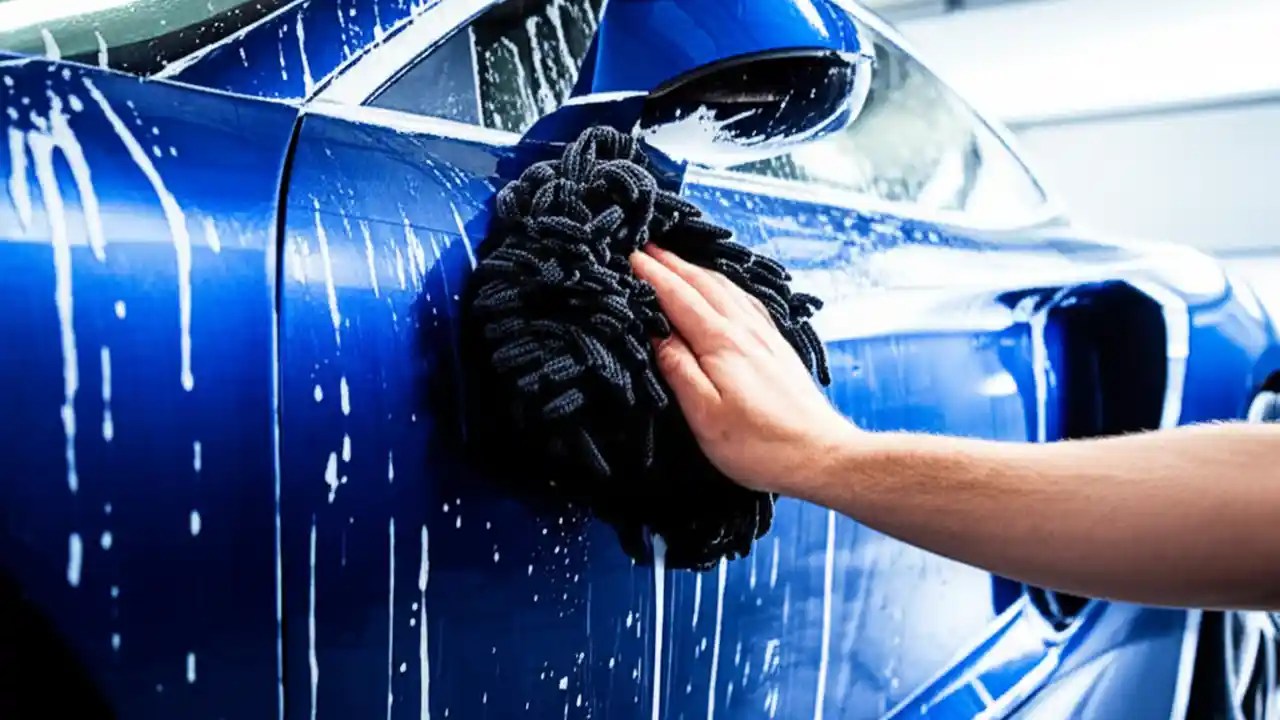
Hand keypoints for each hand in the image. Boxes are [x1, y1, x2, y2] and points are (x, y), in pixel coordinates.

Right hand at [630, 245, 854, 493]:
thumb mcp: (705, 415)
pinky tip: (724, 288)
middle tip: (645, 247)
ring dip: (696, 270)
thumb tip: (657, 334)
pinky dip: (725, 285)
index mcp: (722, 343)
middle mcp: (745, 330)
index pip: (678, 298)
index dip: (652, 276)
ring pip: (726, 288)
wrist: (820, 455)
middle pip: (702, 284)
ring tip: (676, 260)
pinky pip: (746, 300)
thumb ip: (679, 369)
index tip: (629, 257)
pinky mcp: (778, 346)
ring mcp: (765, 336)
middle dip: (671, 263)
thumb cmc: (759, 445)